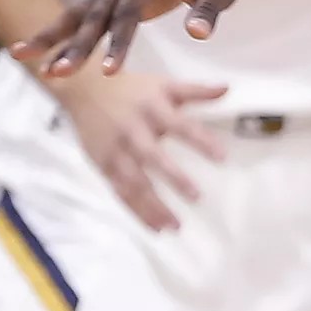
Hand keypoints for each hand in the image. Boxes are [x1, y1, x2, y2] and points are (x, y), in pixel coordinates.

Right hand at [14, 0, 249, 77]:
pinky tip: (47, 52)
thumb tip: (198, 34)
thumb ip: (208, 8)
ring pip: (80, 12)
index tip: (109, 72)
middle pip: (94, 15)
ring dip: (53, 36)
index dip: (118, 43)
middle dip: (74, 46)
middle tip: (54, 75)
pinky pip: (88, 15)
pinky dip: (66, 32)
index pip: (129, 13)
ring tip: (19, 56)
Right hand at [44, 68, 228, 231]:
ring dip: (153, 205)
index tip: (223, 158)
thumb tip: (228, 88)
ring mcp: (115, 150)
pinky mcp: (103, 164)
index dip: (201, 140)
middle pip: (152, 156)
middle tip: (197, 197)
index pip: (181, 125)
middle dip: (173, 177)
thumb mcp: (164, 84)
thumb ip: (196, 90)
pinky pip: (120, 191)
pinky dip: (137, 211)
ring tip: (175, 225)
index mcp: (152, 109)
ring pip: (133, 181)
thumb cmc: (132, 88)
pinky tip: (156, 227)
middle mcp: (132, 130)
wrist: (82, 87)